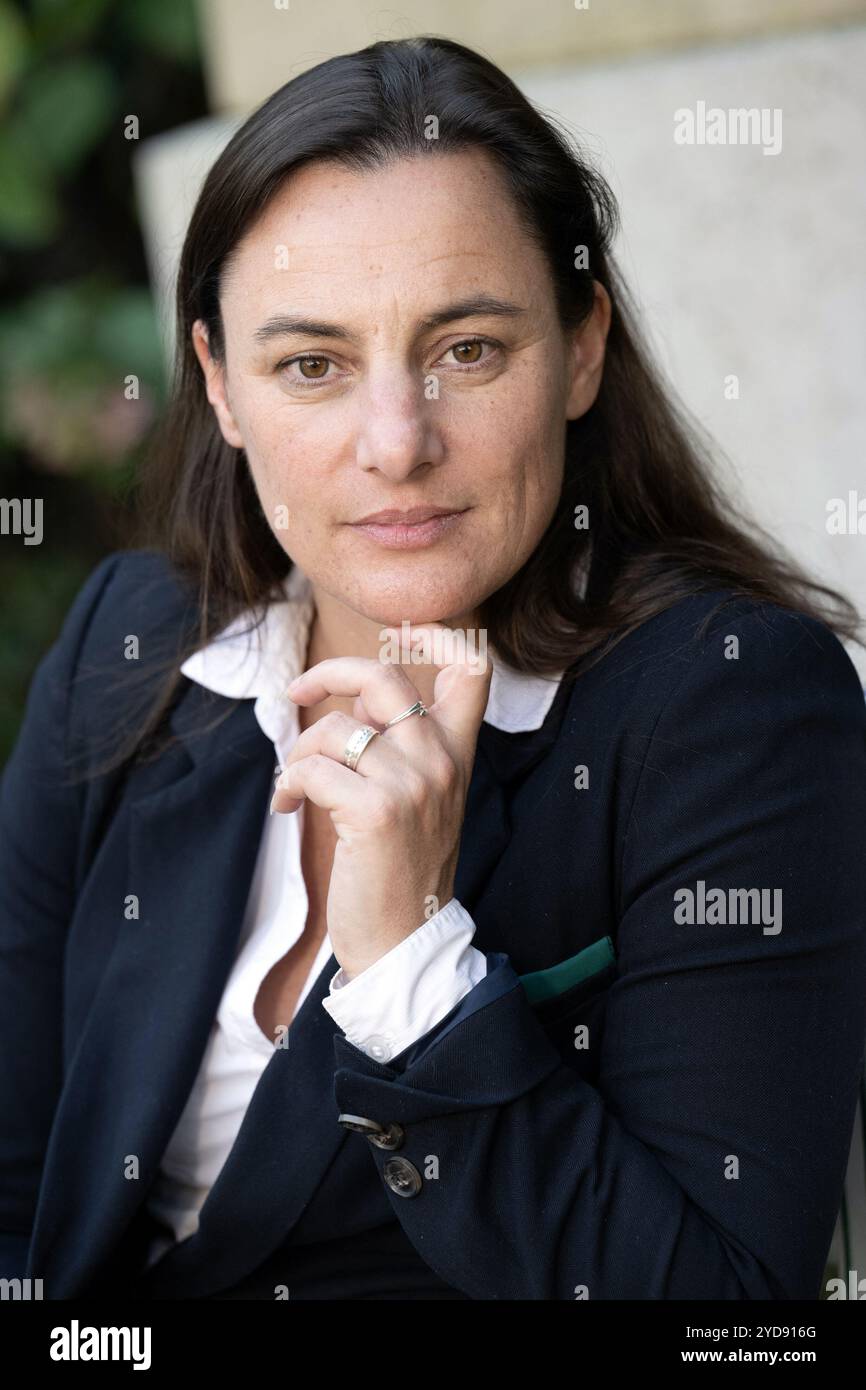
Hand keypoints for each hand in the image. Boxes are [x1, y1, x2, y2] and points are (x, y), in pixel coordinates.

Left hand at [270, 625, 491, 977]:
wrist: (405, 941)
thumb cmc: (401, 868)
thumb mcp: (417, 795)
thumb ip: (396, 743)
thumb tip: (353, 706)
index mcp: (459, 752)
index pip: (473, 668)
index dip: (437, 634)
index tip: (396, 634)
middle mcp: (443, 760)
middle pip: (383, 678)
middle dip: (328, 673)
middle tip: (298, 693)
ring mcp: (413, 784)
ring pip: (334, 728)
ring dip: (299, 752)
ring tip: (293, 785)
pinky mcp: (376, 811)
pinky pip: (312, 768)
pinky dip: (288, 782)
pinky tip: (287, 806)